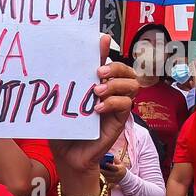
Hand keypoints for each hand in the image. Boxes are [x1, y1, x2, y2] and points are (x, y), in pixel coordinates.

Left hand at [51, 36, 137, 179]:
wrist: (67, 155)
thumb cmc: (63, 127)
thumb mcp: (62, 103)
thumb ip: (67, 85)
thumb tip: (62, 61)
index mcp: (97, 84)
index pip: (107, 62)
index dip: (107, 50)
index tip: (102, 40)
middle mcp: (111, 92)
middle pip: (128, 71)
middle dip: (116, 66)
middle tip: (99, 72)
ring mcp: (117, 106)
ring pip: (132, 85)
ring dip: (116, 84)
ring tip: (96, 91)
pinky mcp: (119, 120)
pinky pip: (126, 105)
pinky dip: (114, 103)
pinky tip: (98, 108)